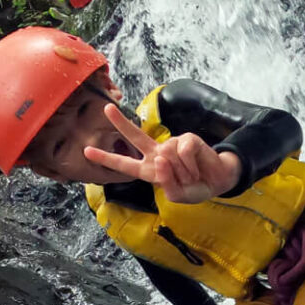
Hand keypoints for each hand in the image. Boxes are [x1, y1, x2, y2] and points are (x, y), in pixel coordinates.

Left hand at [85, 103, 243, 202]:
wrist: (218, 180)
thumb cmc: (195, 188)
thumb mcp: (177, 195)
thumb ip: (166, 182)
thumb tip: (161, 157)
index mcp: (150, 169)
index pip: (125, 164)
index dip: (106, 158)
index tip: (86, 151)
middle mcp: (158, 153)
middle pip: (134, 136)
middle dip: (120, 123)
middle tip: (106, 108)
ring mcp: (171, 144)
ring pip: (167, 157)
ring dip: (182, 173)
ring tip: (191, 175)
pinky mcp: (186, 138)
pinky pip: (183, 152)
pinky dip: (191, 165)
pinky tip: (197, 166)